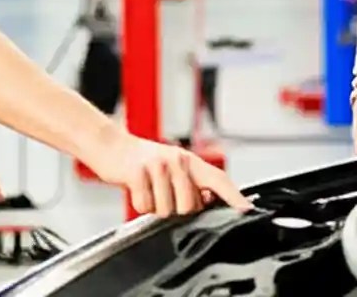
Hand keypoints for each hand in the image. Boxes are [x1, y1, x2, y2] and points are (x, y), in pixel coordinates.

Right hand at [91, 133, 252, 216]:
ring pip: (166, 210)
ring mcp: (157, 166)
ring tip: (148, 189)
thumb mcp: (171, 166)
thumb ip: (191, 182)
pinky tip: (136, 189)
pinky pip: (145, 206)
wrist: (110, 146)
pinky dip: (139, 204)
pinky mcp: (138, 173)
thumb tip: (208, 199)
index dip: (233, 196)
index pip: (218, 178)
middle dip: (176, 208)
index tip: (246, 209)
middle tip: (162, 194)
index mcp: (188, 160)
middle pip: (190, 206)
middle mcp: (176, 160)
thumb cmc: (141, 160)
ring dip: (155, 207)